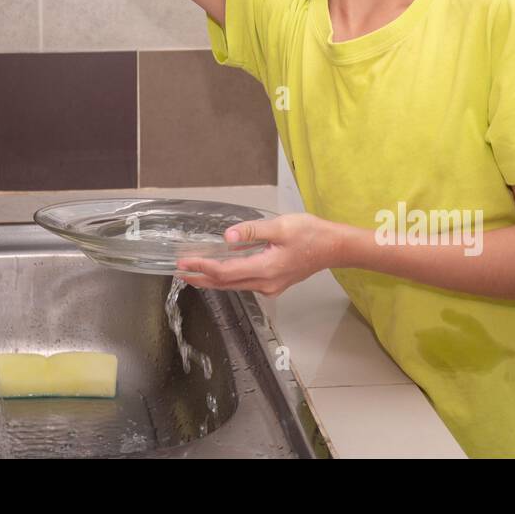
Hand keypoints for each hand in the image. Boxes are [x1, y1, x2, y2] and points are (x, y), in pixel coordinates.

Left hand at [175, 213, 342, 297]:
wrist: (335, 247)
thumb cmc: (311, 234)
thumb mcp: (280, 227)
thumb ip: (252, 232)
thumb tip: (227, 238)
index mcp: (266, 269)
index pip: (225, 272)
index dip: (202, 268)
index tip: (184, 263)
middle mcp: (266, 283)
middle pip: (226, 284)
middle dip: (201, 278)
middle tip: (179, 271)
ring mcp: (270, 286)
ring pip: (234, 286)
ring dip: (212, 280)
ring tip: (193, 273)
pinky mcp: (274, 283)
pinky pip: (244, 283)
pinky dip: (227, 278)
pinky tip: (219, 273)